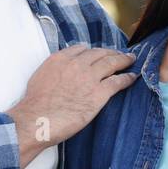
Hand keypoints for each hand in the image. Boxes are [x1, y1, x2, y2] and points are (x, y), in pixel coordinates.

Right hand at [8, 46, 136, 168]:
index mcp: (60, 59)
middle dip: (111, 52)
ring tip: (130, 60)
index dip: (92, 51)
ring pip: (112, 63)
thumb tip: (61, 72)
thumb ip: (54, 69)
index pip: (82, 49)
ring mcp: (89, 78)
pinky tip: (132, 77)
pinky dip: (127, 78)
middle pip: (99, 53)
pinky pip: (118, 81)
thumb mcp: (40, 76)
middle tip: (118, 55)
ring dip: (123, 60)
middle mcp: (76, 64)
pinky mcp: (99, 94)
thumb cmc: (35, 104)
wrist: (37, 119)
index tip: (98, 53)